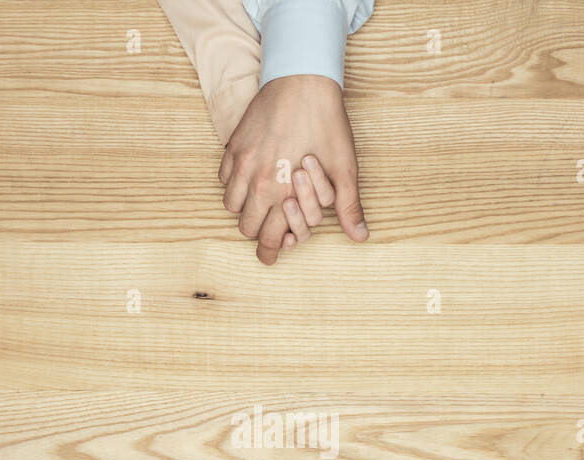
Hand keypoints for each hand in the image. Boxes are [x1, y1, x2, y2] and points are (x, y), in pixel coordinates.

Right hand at [220, 75, 366, 264]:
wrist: (303, 80)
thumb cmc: (326, 123)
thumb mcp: (344, 167)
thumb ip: (348, 205)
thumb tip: (360, 236)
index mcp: (282, 192)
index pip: (267, 239)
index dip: (269, 253)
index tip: (271, 256)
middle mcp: (256, 181)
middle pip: (246, 227)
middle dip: (259, 230)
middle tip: (270, 224)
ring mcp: (241, 163)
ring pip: (231, 205)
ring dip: (245, 207)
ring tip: (261, 199)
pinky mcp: (233, 145)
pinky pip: (223, 177)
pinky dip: (234, 183)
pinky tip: (251, 175)